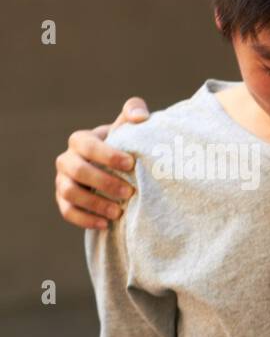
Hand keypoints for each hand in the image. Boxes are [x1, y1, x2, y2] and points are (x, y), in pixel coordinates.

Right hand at [54, 97, 150, 228]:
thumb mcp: (129, 128)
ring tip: (119, 212)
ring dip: (94, 204)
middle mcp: (67, 160)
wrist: (117, 169)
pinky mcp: (64, 200)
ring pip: (69, 193)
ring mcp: (63, 181)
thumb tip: (140, 117)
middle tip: (130, 192)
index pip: (86, 145)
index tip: (131, 164)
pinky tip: (106, 225)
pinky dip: (85, 220)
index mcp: (81, 141)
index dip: (106, 154)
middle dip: (103, 183)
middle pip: (76, 171)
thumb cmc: (124, 146)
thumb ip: (134, 112)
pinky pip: (67, 212)